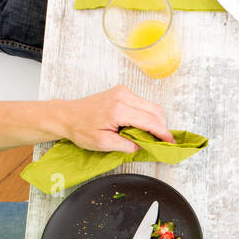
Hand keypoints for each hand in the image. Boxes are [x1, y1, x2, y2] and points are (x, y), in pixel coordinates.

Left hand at [58, 84, 174, 150]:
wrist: (67, 116)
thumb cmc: (81, 129)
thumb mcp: (103, 143)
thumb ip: (126, 145)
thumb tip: (142, 146)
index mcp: (119, 109)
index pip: (150, 121)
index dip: (163, 133)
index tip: (170, 143)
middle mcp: (123, 96)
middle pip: (155, 111)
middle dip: (162, 127)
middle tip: (162, 142)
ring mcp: (123, 92)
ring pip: (151, 106)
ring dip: (155, 121)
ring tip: (150, 136)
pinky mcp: (122, 92)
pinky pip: (143, 103)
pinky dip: (147, 115)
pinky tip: (141, 126)